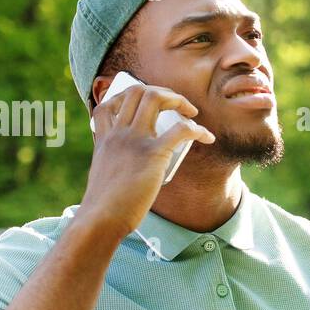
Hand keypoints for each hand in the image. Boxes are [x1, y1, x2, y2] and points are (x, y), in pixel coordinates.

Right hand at [78, 83, 215, 238]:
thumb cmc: (104, 206)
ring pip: (155, 98)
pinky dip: (198, 129)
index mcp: (104, 139)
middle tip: (177, 106)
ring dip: (178, 100)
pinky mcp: (152, 153)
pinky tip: (207, 137)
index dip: (129, 98)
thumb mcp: (102, 177)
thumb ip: (112, 167)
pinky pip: (181, 130)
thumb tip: (125, 174)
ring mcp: (134, 140)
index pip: (109, 104)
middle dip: (162, 92)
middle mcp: (118, 133)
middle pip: (137, 91)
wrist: (102, 218)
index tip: (146, 107)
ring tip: (191, 113)